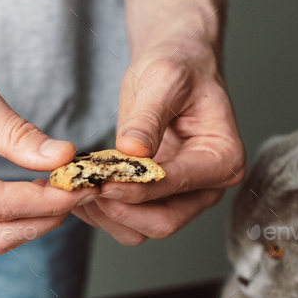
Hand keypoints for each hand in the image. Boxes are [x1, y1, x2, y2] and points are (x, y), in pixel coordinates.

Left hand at [73, 39, 244, 243]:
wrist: (174, 69)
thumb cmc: (178, 68)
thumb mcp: (164, 79)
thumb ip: (148, 118)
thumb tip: (132, 150)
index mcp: (222, 159)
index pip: (177, 186)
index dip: (138, 189)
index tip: (102, 184)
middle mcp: (207, 187)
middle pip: (163, 222)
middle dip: (120, 211)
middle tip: (83, 190)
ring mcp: (183, 197)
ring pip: (142, 229)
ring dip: (107, 216)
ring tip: (75, 188)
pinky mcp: (158, 198)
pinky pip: (130, 218)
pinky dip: (103, 211)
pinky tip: (79, 187)